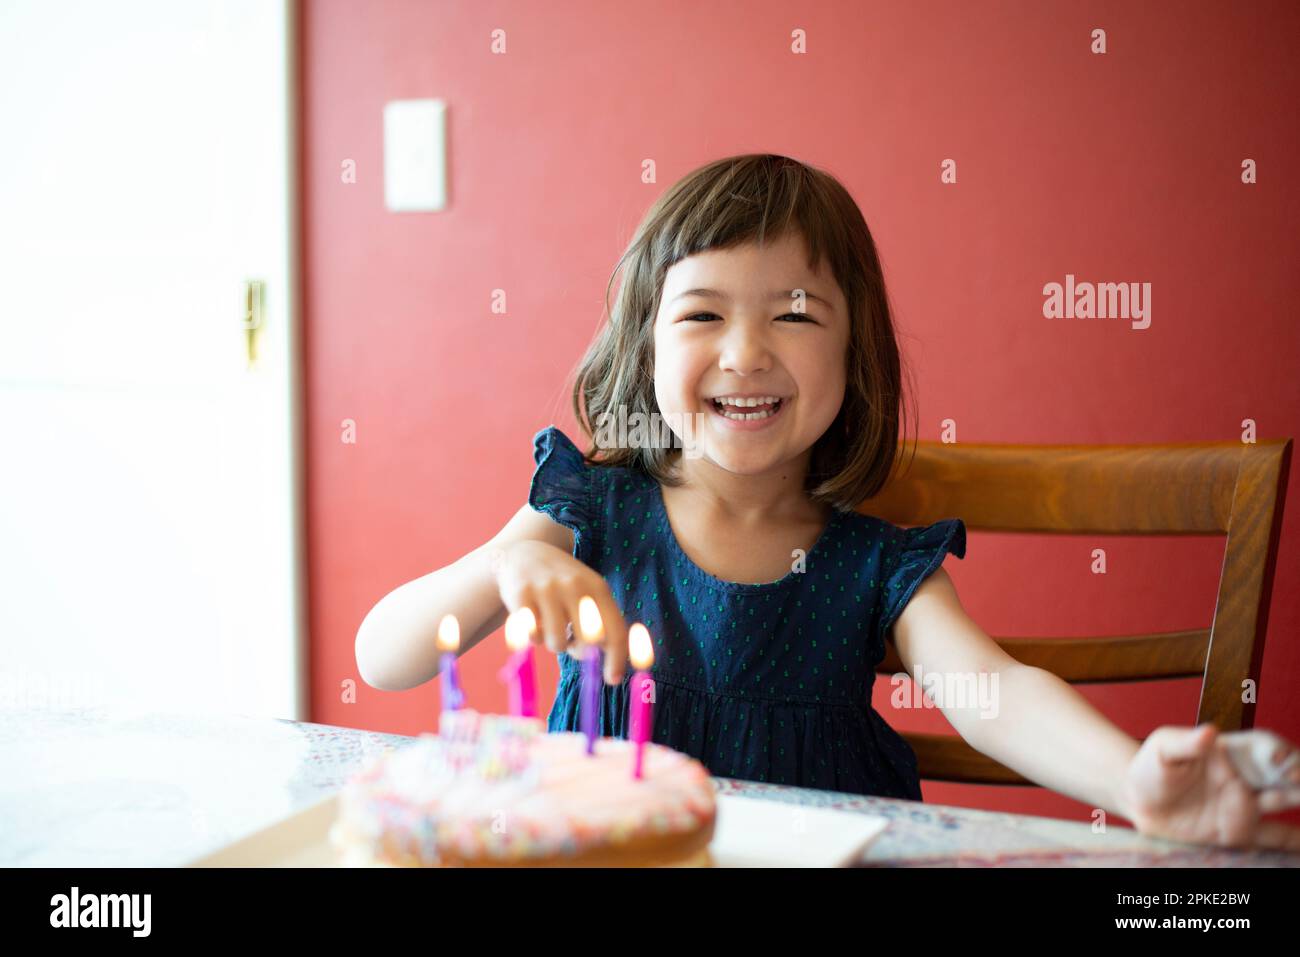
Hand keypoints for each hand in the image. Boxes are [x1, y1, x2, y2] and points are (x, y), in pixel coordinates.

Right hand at [494, 540, 628, 683]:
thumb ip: (602, 625)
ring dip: (555, 643)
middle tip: (573, 642)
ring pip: (557, 644)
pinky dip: (533, 636)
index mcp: (598, 587)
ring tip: (551, 624)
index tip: (612, 680)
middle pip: (588, 642)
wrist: (522, 554)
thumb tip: (613, 669)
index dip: (617, 659)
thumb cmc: (562, 586)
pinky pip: (532, 637)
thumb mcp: (588, 595)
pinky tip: (533, 619)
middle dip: (581, 651)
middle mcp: (574, 586)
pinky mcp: (521, 595)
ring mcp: (546, 589)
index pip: (615, 631)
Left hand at [1119, 724, 1299, 850]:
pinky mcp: (1238, 829)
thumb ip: (1186, 743)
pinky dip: (1292, 841)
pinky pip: (1271, 837)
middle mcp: (1244, 776)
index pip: (1263, 746)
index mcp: (1230, 751)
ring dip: (1299, 798)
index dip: (1277, 751)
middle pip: (1283, 772)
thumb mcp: (1163, 748)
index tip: (1280, 761)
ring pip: (1283, 800)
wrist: (1137, 801)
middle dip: (1298, 773)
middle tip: (1299, 781)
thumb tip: (1208, 731)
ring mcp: (1244, 803)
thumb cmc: (1150, 766)